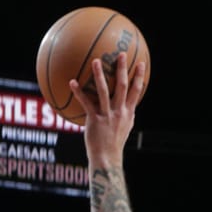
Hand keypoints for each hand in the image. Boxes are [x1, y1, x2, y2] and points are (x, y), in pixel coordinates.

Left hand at [71, 48, 146, 172]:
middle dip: (122, 69)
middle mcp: (119, 112)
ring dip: (100, 75)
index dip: (139, 77)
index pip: (136, 91)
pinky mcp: (94, 120)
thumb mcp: (125, 127)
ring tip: (96, 61)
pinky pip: (86, 103)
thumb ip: (126, 114)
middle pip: (122, 86)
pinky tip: (72, 82)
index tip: (140, 63)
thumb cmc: (114, 143)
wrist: (107, 158)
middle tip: (120, 53)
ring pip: (103, 91)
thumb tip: (127, 104)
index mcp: (128, 113)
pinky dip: (79, 92)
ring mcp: (107, 115)